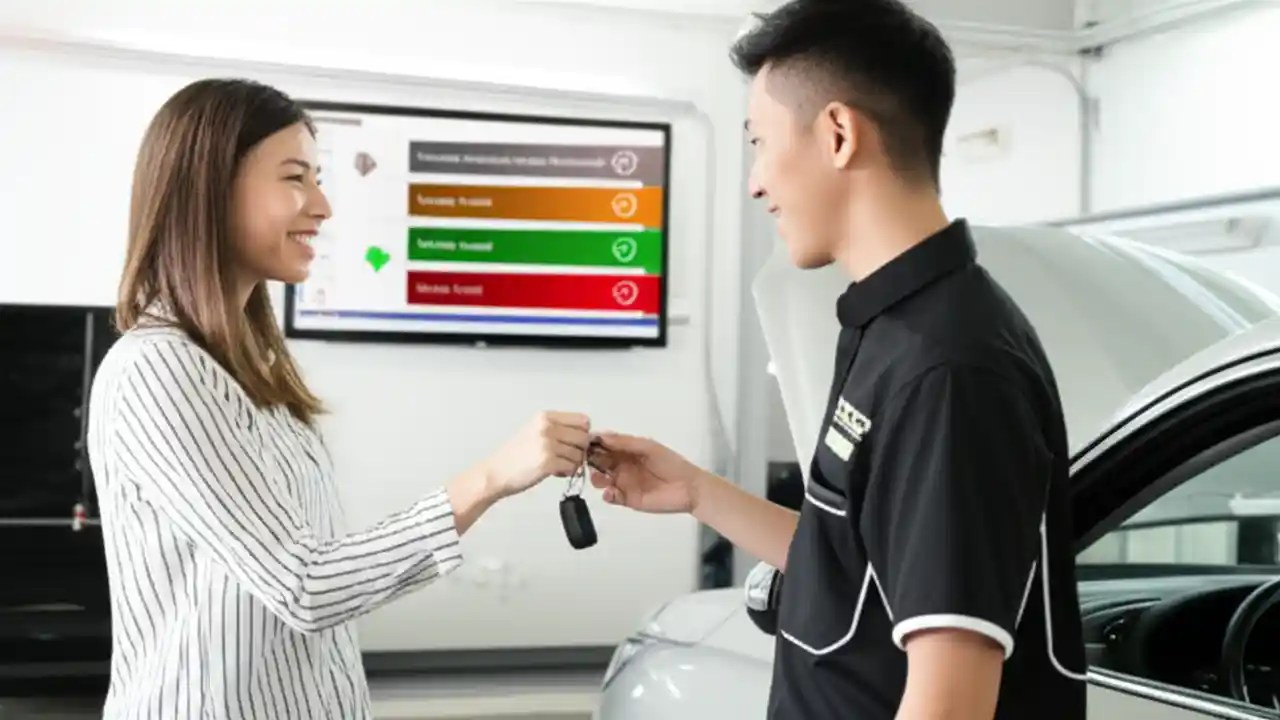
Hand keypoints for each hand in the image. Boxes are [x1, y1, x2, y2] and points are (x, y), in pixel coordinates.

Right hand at [483, 411, 590, 498]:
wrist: (495, 473)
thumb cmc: (514, 455)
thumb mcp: (534, 431)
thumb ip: (558, 429)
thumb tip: (586, 436)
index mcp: (545, 417)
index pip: (583, 420)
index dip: (582, 433)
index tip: (573, 442)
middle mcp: (547, 427)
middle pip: (584, 437)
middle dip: (579, 450)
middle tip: (566, 457)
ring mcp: (548, 444)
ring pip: (580, 454)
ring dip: (573, 463)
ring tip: (557, 465)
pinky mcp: (548, 462)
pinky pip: (572, 467)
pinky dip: (567, 472)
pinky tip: (554, 472)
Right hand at [588, 432, 709, 513]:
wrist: (688, 488)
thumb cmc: (670, 463)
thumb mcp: (648, 447)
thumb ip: (625, 443)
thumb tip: (602, 436)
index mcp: (627, 451)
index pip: (605, 445)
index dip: (594, 444)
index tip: (584, 443)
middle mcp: (622, 466)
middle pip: (599, 462)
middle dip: (591, 461)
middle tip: (586, 461)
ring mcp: (623, 483)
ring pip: (601, 480)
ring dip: (596, 478)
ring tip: (599, 478)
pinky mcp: (627, 499)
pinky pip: (611, 497)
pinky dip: (607, 494)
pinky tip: (610, 492)